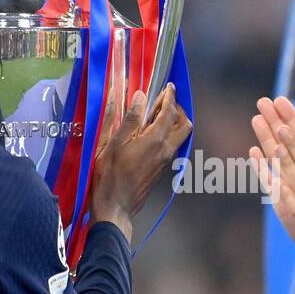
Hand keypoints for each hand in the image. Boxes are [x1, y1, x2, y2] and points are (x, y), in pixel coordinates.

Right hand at [89, 79, 191, 243]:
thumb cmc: (110, 175)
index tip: (168, 86)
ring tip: (156, 115)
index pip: (169, 112)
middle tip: (163, 100)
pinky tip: (151, 133)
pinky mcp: (162, 169)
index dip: (170, 96)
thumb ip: (129, 119)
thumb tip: (140, 97)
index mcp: (155, 139)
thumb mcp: (113, 143)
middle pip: (184, 124)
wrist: (116, 206)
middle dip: (177, 109)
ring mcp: (166, 161)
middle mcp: (166, 149)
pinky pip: (173, 145)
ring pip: (180, 136)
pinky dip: (168, 134)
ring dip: (174, 122)